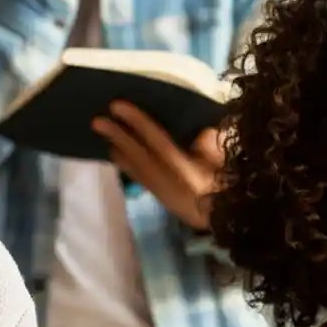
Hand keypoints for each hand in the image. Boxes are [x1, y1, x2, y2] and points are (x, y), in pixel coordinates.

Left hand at [92, 101, 224, 230]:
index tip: (118, 106)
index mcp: (187, 172)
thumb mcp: (226, 162)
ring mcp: (163, 193)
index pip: (158, 142)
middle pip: (139, 157)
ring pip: (136, 168)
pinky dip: (126, 163)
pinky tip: (116, 153)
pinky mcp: (162, 198)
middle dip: (118, 137)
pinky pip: (140, 178)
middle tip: (96, 121)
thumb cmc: (230, 184)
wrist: (230, 220)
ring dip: (118, 149)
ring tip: (102, 132)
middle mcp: (170, 183)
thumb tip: (197, 133)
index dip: (138, 123)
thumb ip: (212, 145)